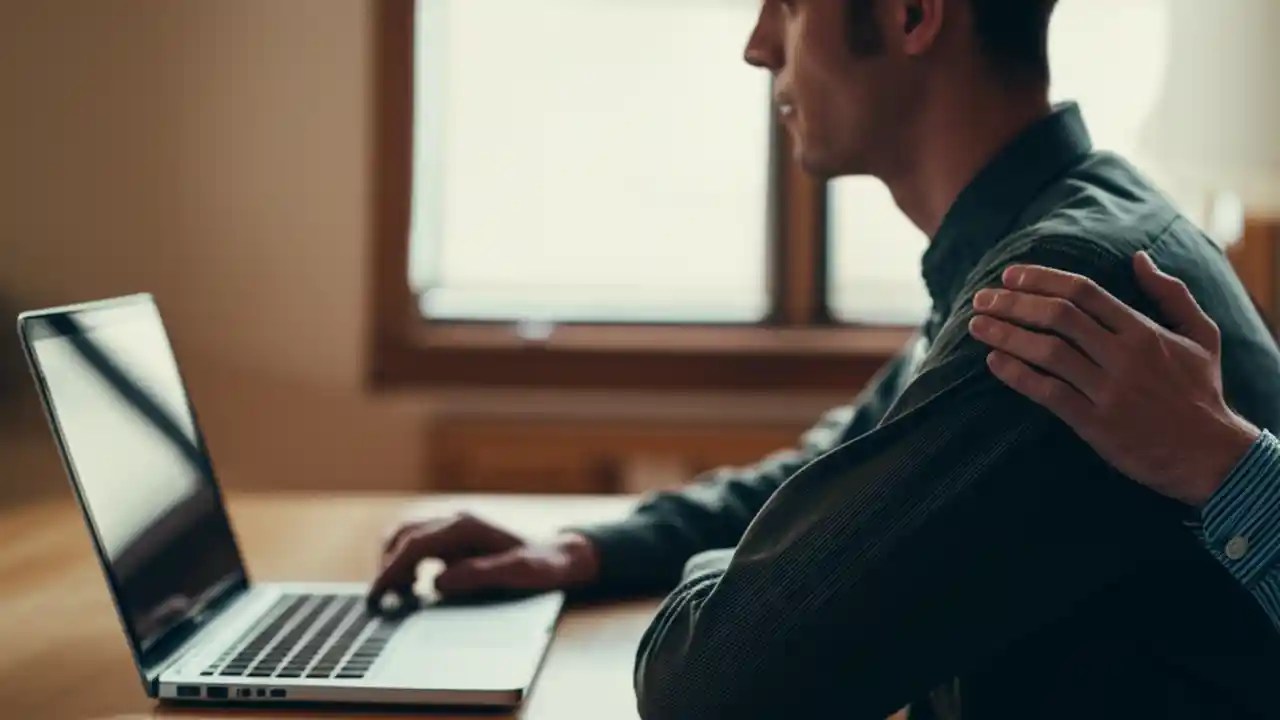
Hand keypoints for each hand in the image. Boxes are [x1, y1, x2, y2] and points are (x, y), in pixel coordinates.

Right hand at [368, 513, 600, 606]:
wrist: (559, 555)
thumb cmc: (543, 565)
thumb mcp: (519, 573)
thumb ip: (480, 575)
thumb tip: (439, 582)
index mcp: (467, 527)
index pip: (415, 544)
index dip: (392, 570)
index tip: (378, 594)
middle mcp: (457, 520)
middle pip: (404, 534)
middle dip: (388, 565)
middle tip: (384, 599)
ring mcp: (455, 525)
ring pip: (407, 534)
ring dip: (394, 560)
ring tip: (398, 594)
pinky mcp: (455, 536)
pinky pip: (419, 542)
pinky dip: (406, 560)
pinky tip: (413, 584)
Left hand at [968, 251, 1259, 506]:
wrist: (1211, 456)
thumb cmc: (1201, 393)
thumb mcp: (1202, 336)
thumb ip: (1172, 294)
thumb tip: (1140, 258)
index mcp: (1143, 331)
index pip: (1084, 292)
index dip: (1042, 279)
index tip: (1010, 275)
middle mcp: (1124, 356)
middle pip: (1058, 316)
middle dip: (1013, 303)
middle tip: (981, 298)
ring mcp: (1109, 390)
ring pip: (1048, 351)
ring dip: (1007, 335)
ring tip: (977, 326)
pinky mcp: (1096, 424)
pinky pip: (1048, 393)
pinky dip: (1017, 375)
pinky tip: (994, 363)